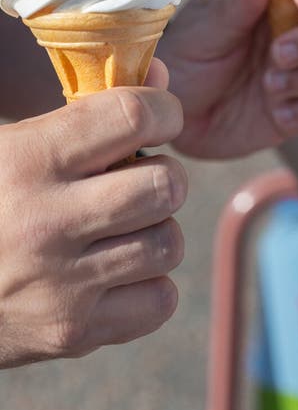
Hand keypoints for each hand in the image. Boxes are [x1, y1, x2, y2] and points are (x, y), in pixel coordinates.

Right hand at [0, 66, 187, 367]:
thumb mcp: (16, 142)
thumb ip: (88, 110)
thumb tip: (162, 77)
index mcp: (31, 159)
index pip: (133, 116)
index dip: (164, 111)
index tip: (161, 119)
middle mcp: (48, 221)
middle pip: (165, 184)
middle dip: (164, 175)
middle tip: (139, 179)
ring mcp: (62, 284)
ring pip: (169, 242)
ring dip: (157, 229)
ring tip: (124, 227)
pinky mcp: (71, 333)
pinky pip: (160, 300)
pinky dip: (150, 284)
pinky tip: (119, 270)